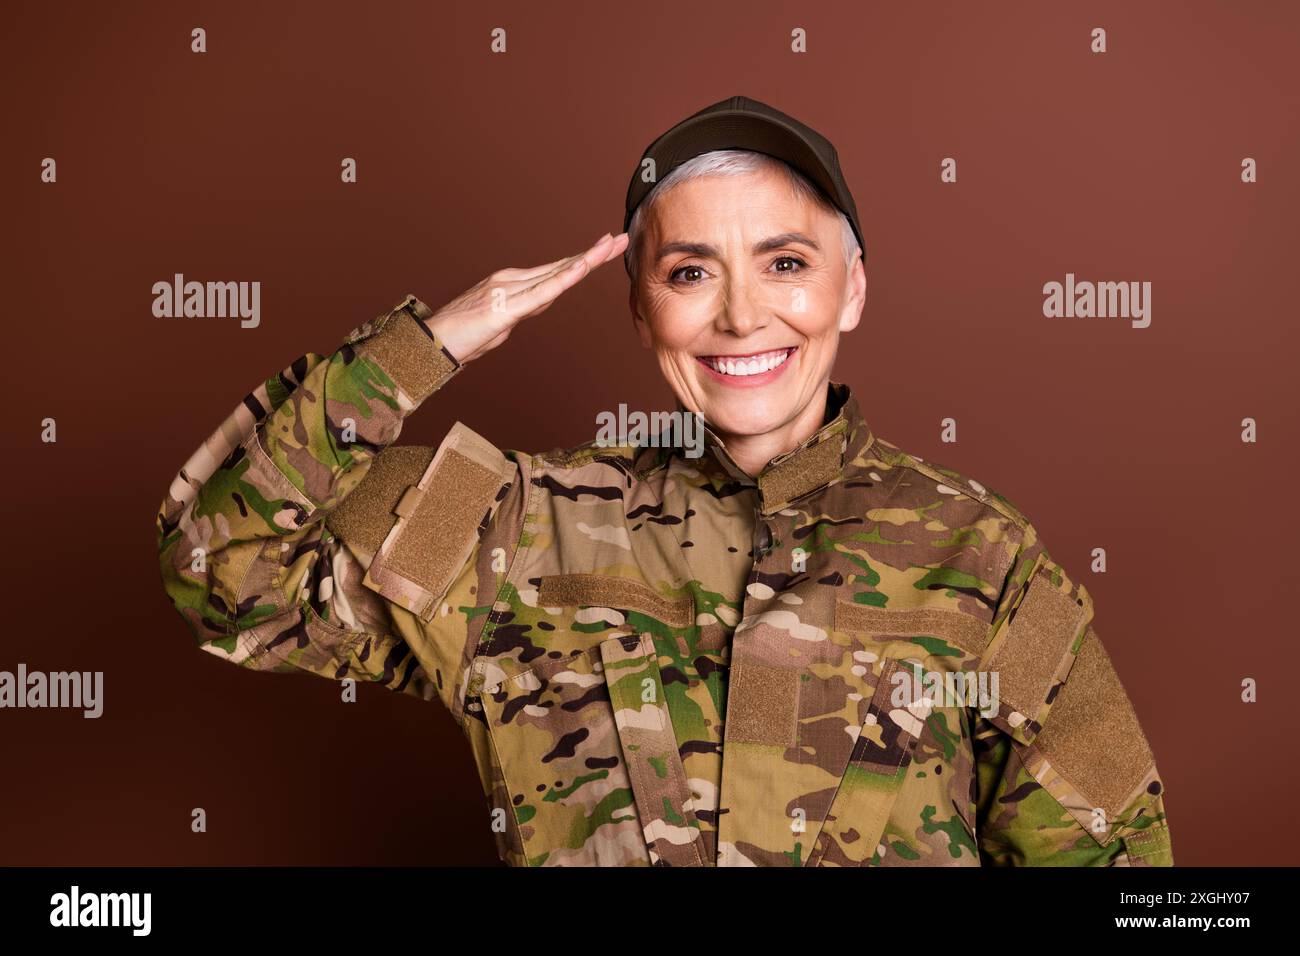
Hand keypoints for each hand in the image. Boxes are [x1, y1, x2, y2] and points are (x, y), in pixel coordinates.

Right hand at [423, 232, 629, 364]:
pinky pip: (541, 293)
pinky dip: (563, 280)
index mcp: (510, 284)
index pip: (554, 271)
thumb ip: (520, 312)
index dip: (581, 261)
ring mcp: (508, 291)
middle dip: (592, 254)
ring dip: (585, 261)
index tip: (604, 250)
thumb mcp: (499, 325)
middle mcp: (511, 280)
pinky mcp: (506, 308)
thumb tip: (536, 307)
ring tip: (609, 247)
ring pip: (555, 274)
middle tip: (619, 240)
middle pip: (560, 267)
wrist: (429, 344)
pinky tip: (581, 270)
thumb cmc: (460, 338)